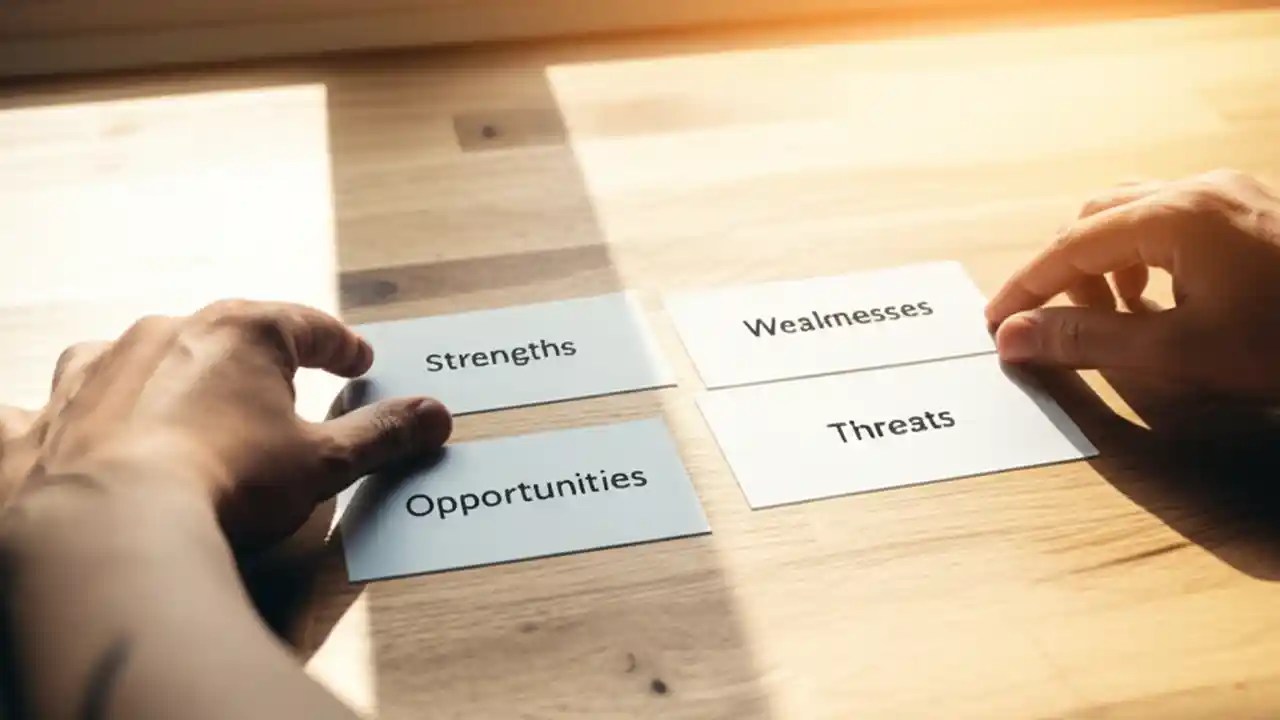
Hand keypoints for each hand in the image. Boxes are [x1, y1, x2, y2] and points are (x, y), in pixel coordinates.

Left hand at [0, 300, 450, 548]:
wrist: (113, 528)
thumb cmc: (228, 483)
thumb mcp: (324, 462)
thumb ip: (381, 434)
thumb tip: (436, 414)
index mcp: (241, 333)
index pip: (306, 326)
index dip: (340, 346)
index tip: (357, 361)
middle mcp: (164, 334)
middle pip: (224, 333)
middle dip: (255, 356)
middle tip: (283, 383)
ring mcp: (96, 372)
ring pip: (134, 354)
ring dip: (162, 371)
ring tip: (180, 399)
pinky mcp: (42, 422)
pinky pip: (44, 408)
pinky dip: (61, 416)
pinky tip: (62, 424)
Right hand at [986, 169, 1279, 398]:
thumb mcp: (1179, 352)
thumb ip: (1086, 340)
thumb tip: (1014, 338)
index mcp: (1175, 215)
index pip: (1070, 247)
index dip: (1023, 287)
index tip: (993, 323)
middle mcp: (1198, 189)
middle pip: (1096, 217)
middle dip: (1064, 272)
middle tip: (1056, 326)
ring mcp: (1230, 193)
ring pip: (1133, 213)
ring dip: (1104, 263)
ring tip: (1113, 317)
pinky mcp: (1252, 209)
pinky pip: (1171, 217)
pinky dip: (1143, 255)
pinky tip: (1161, 298)